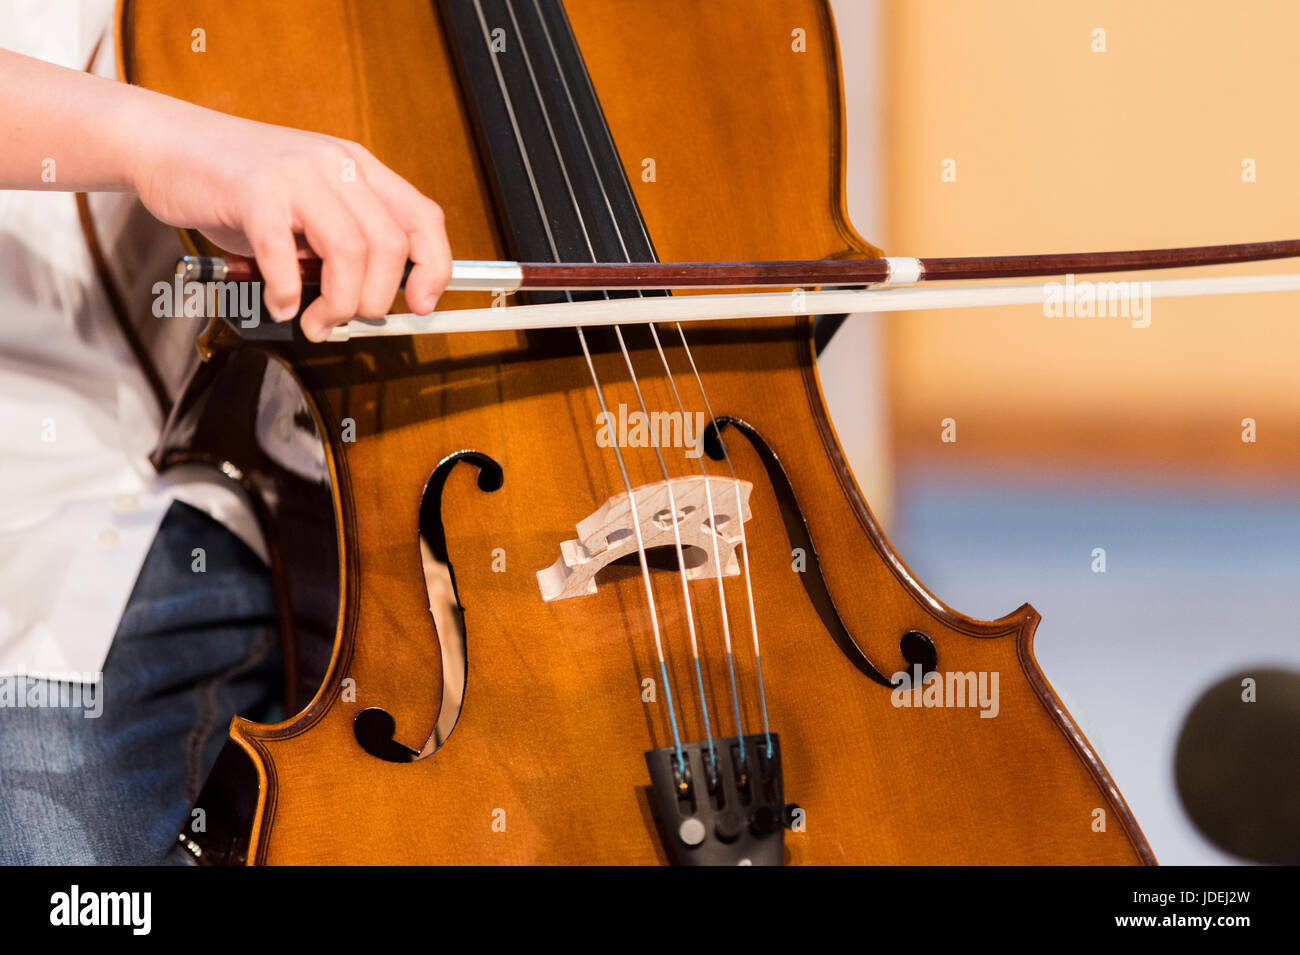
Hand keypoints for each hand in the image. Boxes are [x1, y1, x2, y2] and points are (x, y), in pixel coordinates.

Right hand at [131, 109, 450, 340]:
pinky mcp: (251, 189)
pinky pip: (283, 253)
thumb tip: (373, 300)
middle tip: (344, 321)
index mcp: (357, 168)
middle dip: (374, 300)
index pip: (423, 218)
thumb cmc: (237, 185)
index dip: (434, 268)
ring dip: (338, 304)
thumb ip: (343, 244)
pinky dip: (285, 291)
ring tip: (315, 321)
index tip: (421, 306)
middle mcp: (334, 165)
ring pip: (349, 252)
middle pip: (389, 246)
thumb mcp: (308, 208)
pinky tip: (278, 302)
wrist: (167, 143)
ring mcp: (295, 173)